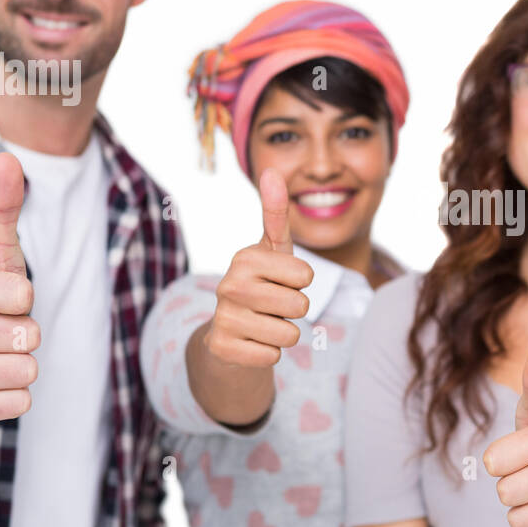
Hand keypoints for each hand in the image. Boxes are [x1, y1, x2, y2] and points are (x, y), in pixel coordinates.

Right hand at [0, 152, 39, 427]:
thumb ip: (4, 205)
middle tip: (0, 330)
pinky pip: (20, 404)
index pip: (23, 294)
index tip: (2, 298)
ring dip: (23, 364)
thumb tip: (9, 158)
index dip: (23, 298)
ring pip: (27, 371)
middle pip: (28, 336)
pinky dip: (17, 395)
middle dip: (26, 333)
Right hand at [202, 168, 313, 367]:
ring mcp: (222, 317)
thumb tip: (272, 169)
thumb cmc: (261, 285)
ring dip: (283, 334)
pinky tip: (252, 342)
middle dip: (294, 311)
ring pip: (289, 335)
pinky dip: (268, 353)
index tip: (281, 282)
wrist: (229, 333)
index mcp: (245, 258)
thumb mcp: (273, 250)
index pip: (305, 276)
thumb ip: (276, 213)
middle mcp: (229, 285)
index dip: (301, 284)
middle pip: (300, 306)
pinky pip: (272, 357)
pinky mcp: (222, 348)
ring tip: (263, 323)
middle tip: (273, 306)